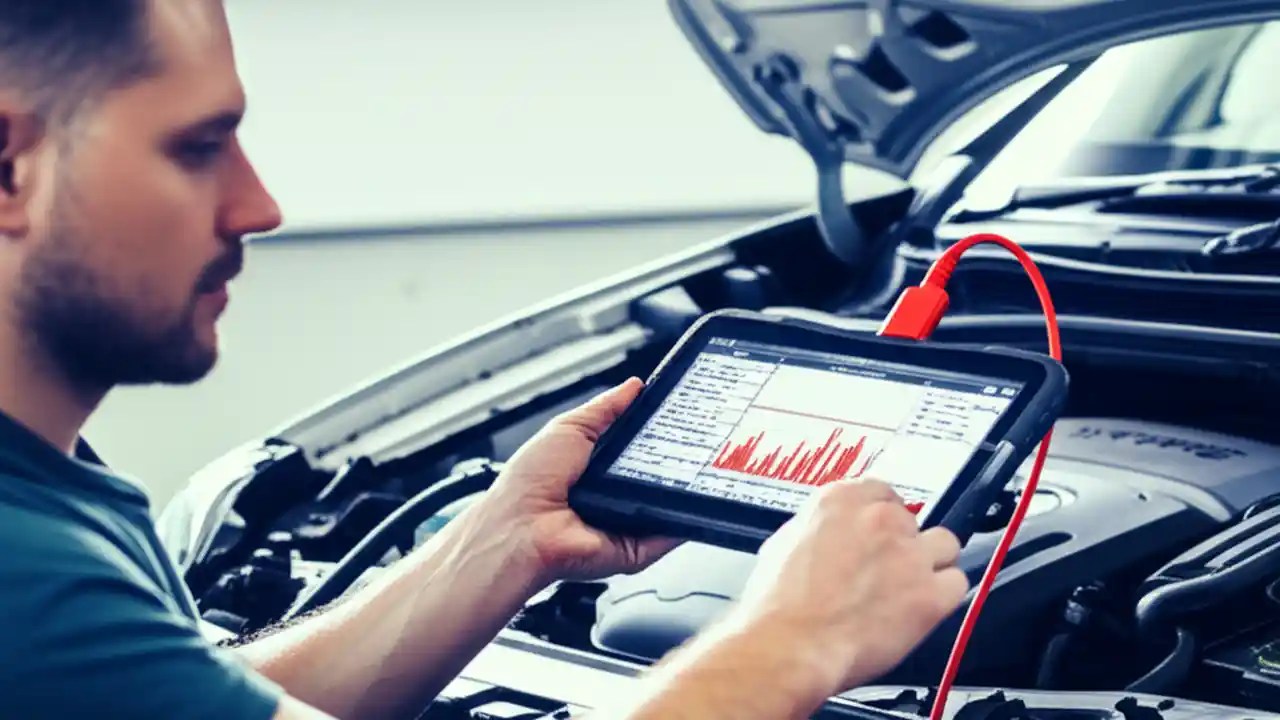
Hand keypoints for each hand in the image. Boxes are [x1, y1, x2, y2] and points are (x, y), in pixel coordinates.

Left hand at [475, 377, 680, 584]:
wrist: (520, 529)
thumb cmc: (529, 481)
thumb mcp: (568, 428)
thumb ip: (604, 409)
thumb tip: (634, 387)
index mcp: (596, 467)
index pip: (638, 447)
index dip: (659, 432)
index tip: (680, 416)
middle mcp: (613, 496)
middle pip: (659, 474)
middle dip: (679, 457)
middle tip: (695, 439)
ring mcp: (625, 523)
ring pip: (669, 504)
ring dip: (682, 487)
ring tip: (698, 464)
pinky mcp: (634, 550)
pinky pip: (667, 535)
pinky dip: (682, 520)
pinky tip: (693, 500)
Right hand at [726, 480, 968, 696]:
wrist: (787, 645)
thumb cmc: (776, 605)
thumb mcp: (785, 542)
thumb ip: (823, 529)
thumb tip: (834, 536)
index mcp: (842, 499)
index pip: (883, 492)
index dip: (882, 521)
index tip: (878, 538)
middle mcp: (880, 519)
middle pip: (914, 520)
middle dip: (902, 545)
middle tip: (885, 572)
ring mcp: (909, 554)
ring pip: (945, 545)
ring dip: (930, 564)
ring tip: (907, 589)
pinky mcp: (930, 594)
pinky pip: (957, 584)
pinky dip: (943, 597)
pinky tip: (920, 609)